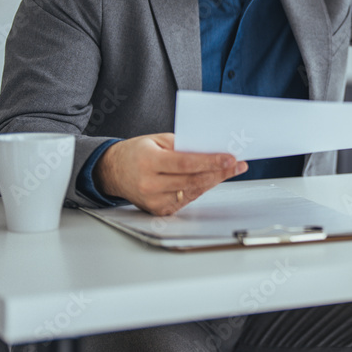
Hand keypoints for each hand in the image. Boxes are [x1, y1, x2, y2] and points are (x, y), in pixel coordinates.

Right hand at [95, 133, 247, 215]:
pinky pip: (186, 199)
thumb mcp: (157, 140)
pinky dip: (201, 189)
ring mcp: (153, 201)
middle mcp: (149, 184)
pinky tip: (212, 180)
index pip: (186, 163)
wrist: (113, 171)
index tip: (230, 158)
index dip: (211, 162)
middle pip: (193, 179)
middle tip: (238, 165)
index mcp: (148, 162)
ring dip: (214, 181)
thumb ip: (182, 146)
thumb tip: (211, 150)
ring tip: (230, 170)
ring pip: (193, 191)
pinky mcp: (158, 211)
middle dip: (220, 172)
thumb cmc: (137, 152)